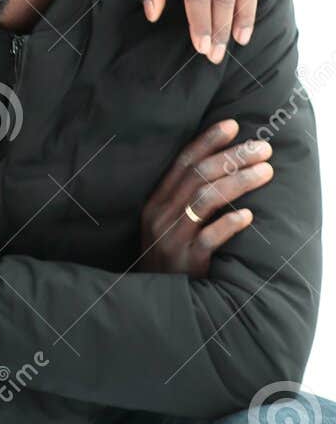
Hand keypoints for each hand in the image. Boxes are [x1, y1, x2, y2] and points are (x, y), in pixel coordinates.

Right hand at [139, 118, 272, 276]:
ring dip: (239, 182)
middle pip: (198, 176)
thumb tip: (222, 168)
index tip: (233, 124)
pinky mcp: (186, 260)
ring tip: (266, 171)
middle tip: (263, 148)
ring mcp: (172, 238)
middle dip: (233, 157)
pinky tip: (248, 215)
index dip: (207, 141)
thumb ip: (185, 199)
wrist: (156, 299)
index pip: (182, 163)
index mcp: (156, 201)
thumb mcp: (167, 223)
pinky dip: (229, 224)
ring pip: (205, 200)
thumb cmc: (170, 257)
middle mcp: (161, 215)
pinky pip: (208, 238)